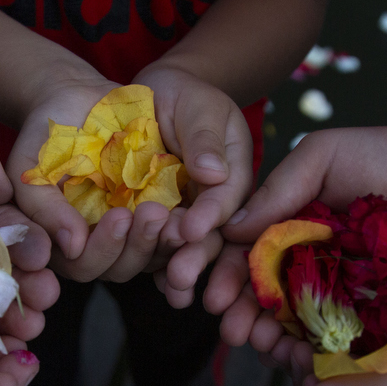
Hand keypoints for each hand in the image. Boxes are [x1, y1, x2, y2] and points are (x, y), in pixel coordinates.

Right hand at [7, 78, 164, 283]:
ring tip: (178, 215)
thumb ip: (45, 208)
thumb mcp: (32, 168)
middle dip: (138, 245)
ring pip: (149, 257)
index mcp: (64, 242)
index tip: (120, 217)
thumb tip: (73, 246)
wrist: (78, 102)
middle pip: (120, 268)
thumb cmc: (47, 136)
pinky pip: (172, 235)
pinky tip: (193, 213)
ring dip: (165, 242)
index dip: (102, 249)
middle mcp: (96, 245)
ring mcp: (127, 234)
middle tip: (155, 214)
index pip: (83, 265)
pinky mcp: (153, 215)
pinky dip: (183, 230)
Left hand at [134, 65, 252, 307]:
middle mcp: (216, 205)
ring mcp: (188, 218)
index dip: (210, 216)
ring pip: (188, 250)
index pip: (226, 200)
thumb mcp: (200, 106)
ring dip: (178, 269)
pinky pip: (159, 249)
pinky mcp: (159, 225)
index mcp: (233, 177)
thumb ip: (204, 137)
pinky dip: (154, 265)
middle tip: (181, 277)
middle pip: (213, 238)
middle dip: (198, 258)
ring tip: (171, 288)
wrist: (154, 99)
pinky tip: (152, 285)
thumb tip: (213, 172)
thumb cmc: (186, 97)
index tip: (191, 229)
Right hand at [206, 120, 386, 331]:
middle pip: (264, 297)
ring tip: (263, 348)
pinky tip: (303, 358)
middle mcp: (307, 261)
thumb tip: (229, 231)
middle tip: (234, 335)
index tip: (215, 300)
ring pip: (295, 321)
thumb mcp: (322, 157)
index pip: (246, 258)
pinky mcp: (370, 306)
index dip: (227, 280)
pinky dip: (316, 347)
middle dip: (244, 317)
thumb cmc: (386, 152)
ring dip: (273, 338)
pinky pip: (338, 332)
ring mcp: (337, 287)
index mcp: (287, 226)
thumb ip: (277, 189)